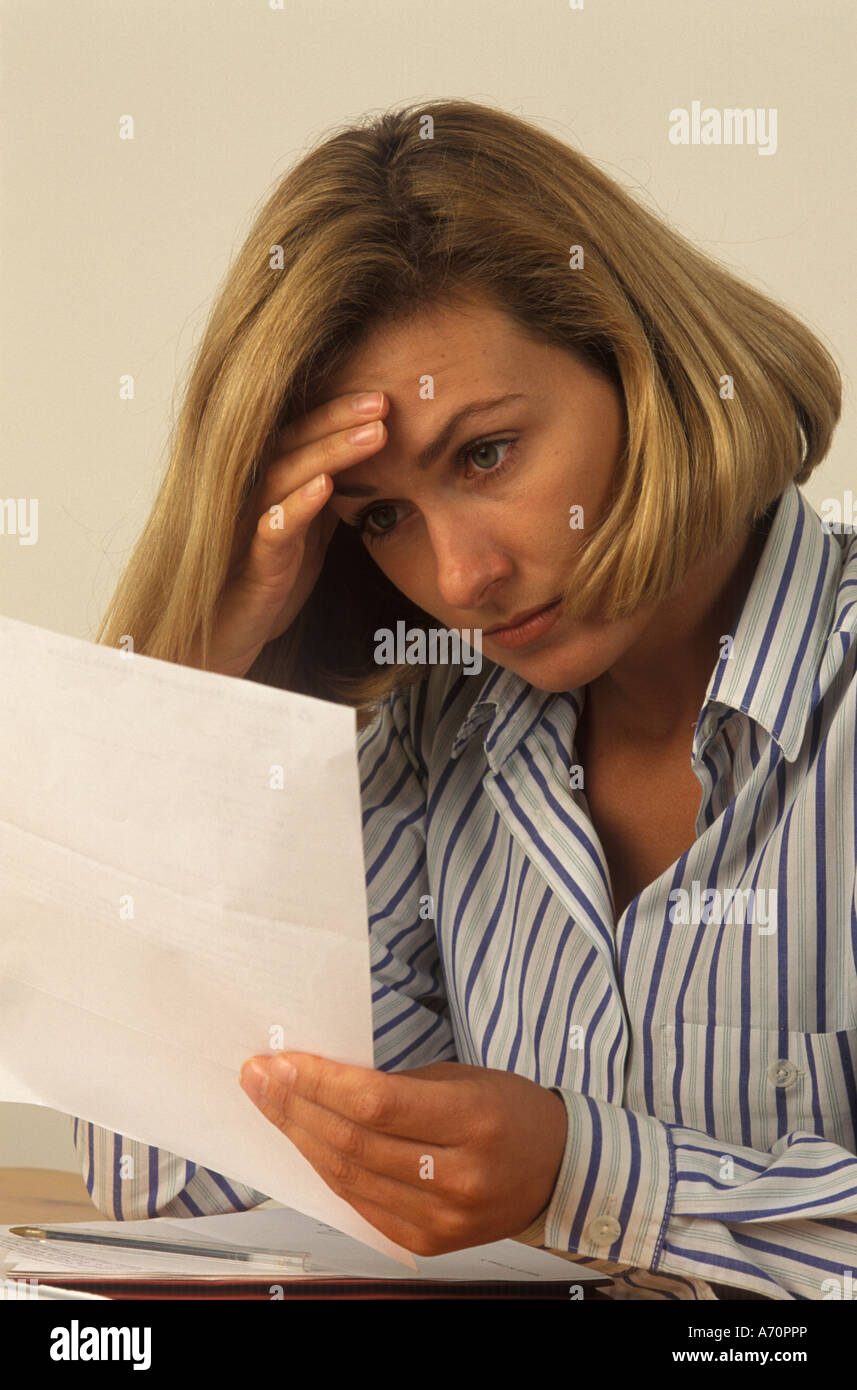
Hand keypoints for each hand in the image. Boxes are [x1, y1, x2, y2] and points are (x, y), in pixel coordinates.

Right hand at [186, 389, 389, 677]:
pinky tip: (326, 487)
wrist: (220, 642)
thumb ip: (326, 498)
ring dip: (330, 452)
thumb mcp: (307, 534)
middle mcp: (253, 496)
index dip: (339, 410)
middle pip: (294, 441)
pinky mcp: (253, 567)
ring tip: (372, 433)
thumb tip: (365, 465)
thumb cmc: (262, 584)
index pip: (302, 433)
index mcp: (270, 485)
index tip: (384, 393)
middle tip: (383, 398)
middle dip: (339, 417)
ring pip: (286, 476)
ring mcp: (249, 528)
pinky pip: (273, 530)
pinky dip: (298, 506)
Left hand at [239, 1053, 567, 1256]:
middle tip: (260, 1078)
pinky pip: (360, 1204)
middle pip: (353, 1142)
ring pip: (348, 1177)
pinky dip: (326, 1171)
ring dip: (299, 1137)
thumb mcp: (462, 1078)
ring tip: (269, 1104)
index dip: (320, 1083)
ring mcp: (442, 1217)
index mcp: (473, 1121)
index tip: (281, 1062)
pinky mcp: (428, 1242)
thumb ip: (396, 1085)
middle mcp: (458, 1176)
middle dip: (294, 1106)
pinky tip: (304, 1142)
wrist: (557, 1171)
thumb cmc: (511, 1113)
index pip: (377, 1103)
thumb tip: (323, 1079)